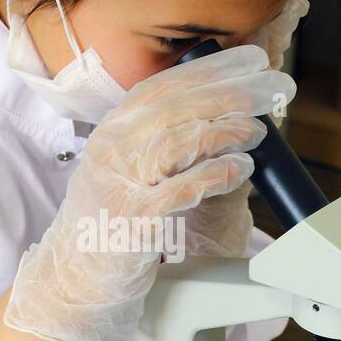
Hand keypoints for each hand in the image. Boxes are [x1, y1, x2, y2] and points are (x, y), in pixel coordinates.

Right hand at [4, 44, 286, 340]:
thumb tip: (219, 115)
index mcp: (112, 133)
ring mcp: (120, 185)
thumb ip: (159, 142)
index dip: (210, 70)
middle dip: (229, 94)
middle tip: (270, 89)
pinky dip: (215, 176)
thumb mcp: (125, 172)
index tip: (249, 61)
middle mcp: (112, 151)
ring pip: (178, 142)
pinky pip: (180, 190)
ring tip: (257, 130)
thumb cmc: (106, 226)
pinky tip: (241, 168)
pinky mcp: (133, 222)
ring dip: (224, 132)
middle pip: (176, 108)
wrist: (70, 279)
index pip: (164, 87)